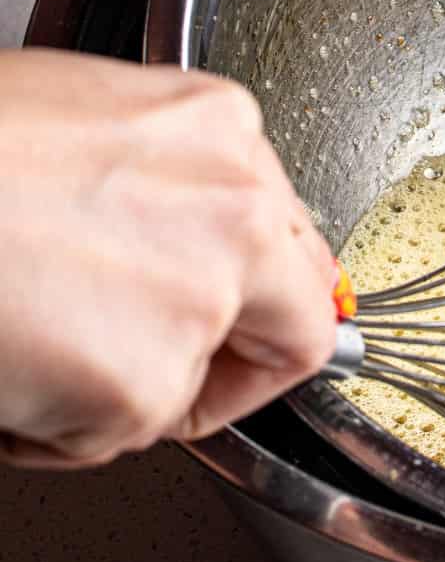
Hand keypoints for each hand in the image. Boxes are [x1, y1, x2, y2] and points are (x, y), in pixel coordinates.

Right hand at [0, 50, 337, 467]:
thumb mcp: (81, 126)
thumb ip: (159, 186)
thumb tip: (173, 245)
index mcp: (220, 132)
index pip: (291, 240)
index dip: (256, 293)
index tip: (241, 323)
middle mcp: (235, 208)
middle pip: (299, 322)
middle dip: (236, 363)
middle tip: (160, 370)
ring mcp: (199, 298)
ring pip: (185, 385)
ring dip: (110, 387)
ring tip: (20, 334)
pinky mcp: (142, 382)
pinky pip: (113, 435)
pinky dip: (54, 426)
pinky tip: (3, 364)